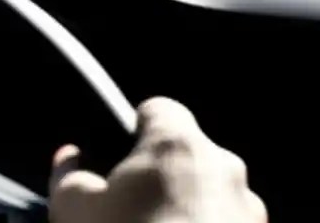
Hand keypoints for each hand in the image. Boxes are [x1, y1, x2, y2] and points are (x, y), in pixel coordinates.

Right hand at [48, 97, 264, 222]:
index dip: (133, 130)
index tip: (117, 161)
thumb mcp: (72, 209)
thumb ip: (68, 173)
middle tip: (129, 212)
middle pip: (187, 157)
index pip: (158, 108)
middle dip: (161, 178)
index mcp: (178, 146)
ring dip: (189, 211)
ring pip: (211, 196)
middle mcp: (225, 170)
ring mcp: (250, 213)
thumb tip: (70, 157)